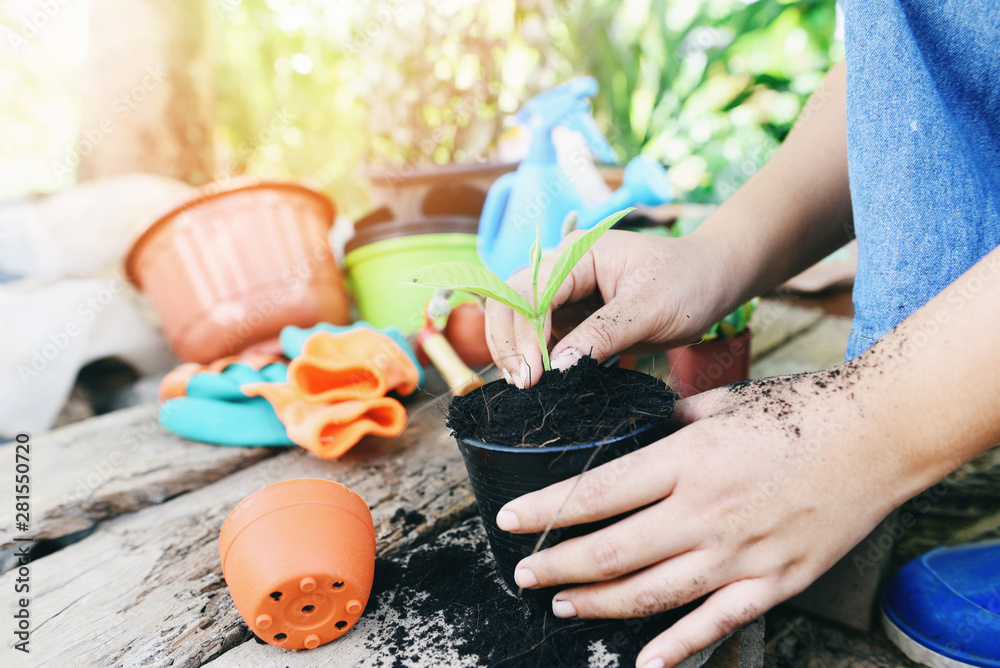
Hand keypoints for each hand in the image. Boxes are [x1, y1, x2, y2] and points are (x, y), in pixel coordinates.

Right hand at [485, 231, 729, 387]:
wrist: (711, 280)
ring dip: (513, 349)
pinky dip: (531, 355)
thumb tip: (560, 366)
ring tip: (524, 384)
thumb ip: (603, 335)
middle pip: (511, 298)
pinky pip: (538, 333)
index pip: (534, 291)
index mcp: (580, 254)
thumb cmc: (687, 283)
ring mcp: (565, 291)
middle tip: (522, 382)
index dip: (526, 332)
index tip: (534, 372)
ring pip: (516, 315)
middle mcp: (564, 267)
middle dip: (509, 340)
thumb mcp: (649, 311)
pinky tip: (537, 380)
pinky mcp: (571, 314)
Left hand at [494, 370, 906, 666]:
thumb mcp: (721, 402)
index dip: (545, 512)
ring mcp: (740, 554)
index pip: (596, 494)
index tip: (508, 520)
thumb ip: (667, 423)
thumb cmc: (799, 409)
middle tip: (524, 573)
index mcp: (687, 460)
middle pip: (611, 551)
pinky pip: (716, 623)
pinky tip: (644, 662)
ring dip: (598, 604)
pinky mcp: (774, 581)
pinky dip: (677, 647)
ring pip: (651, 594)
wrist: (879, 434)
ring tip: (563, 606)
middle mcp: (705, 512)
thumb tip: (630, 437)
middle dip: (557, 566)